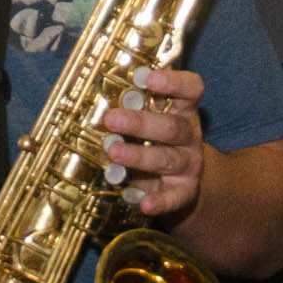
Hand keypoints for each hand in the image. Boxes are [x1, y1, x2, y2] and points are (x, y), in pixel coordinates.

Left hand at [100, 67, 208, 223]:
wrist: (183, 179)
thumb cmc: (158, 140)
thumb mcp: (153, 118)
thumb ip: (132, 108)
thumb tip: (92, 99)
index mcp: (183, 110)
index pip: (190, 89)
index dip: (172, 82)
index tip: (144, 77)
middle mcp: (189, 136)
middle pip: (171, 127)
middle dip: (140, 123)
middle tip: (111, 119)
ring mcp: (188, 164)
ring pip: (167, 159)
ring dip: (140, 156)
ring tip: (114, 152)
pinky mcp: (184, 192)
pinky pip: (174, 197)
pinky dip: (160, 202)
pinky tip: (144, 204)